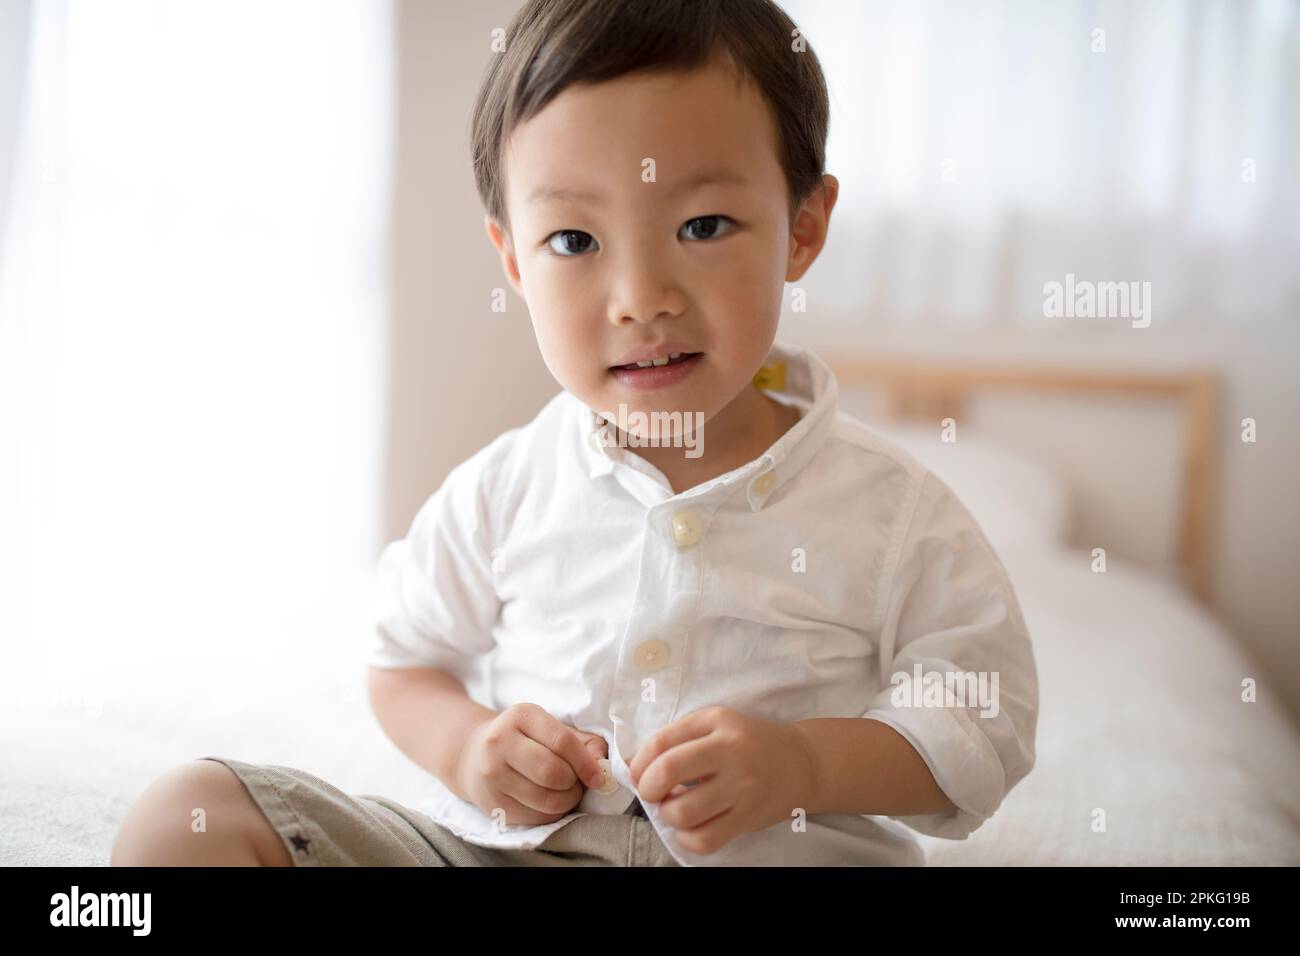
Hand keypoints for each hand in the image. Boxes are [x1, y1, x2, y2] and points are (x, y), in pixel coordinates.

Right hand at [456, 703, 608, 826]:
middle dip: (574, 784)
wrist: (473, 755)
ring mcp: (492, 774)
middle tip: (576, 783)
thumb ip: (583, 742)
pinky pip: (535, 818)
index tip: (598, 777)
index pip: (562, 742)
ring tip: (565, 793)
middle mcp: (500, 742)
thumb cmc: (524, 740)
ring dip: (566, 801)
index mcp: (521, 716)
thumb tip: (602, 762)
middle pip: (553, 773)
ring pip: (546, 800)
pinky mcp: (491, 803)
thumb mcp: (549, 728)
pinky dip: (550, 814)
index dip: (586, 763)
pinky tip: (547, 803)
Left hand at [627, 706, 817, 855]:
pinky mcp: (748, 817)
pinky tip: (692, 825)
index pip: (661, 742)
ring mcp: (742, 787)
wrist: (799, 763)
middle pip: (667, 772)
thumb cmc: (746, 741)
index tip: (639, 773)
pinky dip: (688, 837)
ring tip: (677, 806)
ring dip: (668, 814)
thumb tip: (630, 765)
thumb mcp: (714, 724)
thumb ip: (674, 739)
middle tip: (654, 791)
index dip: (639, 762)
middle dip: (648, 787)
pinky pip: (704, 839)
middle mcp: (730, 751)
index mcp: (717, 721)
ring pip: (683, 812)